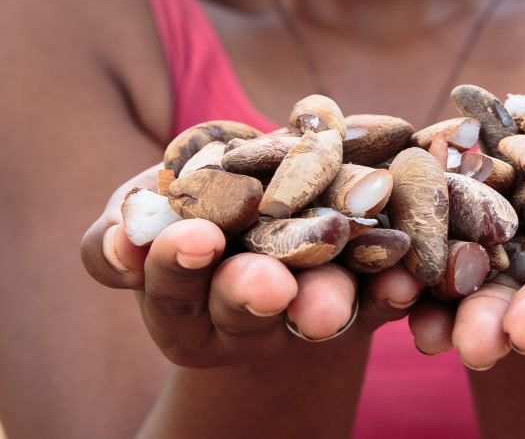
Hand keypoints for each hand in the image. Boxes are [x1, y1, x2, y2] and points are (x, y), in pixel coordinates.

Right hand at [80, 164, 422, 369]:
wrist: (273, 207)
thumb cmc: (196, 202)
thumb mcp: (151, 207)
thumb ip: (125, 224)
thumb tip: (121, 238)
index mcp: (182, 302)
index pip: (171, 289)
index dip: (179, 264)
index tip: (196, 235)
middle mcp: (241, 323)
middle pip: (242, 314)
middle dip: (253, 294)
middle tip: (268, 282)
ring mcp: (304, 319)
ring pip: (312, 315)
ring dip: (324, 304)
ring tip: (333, 300)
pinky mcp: (364, 306)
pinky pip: (377, 303)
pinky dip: (389, 290)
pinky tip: (403, 278)